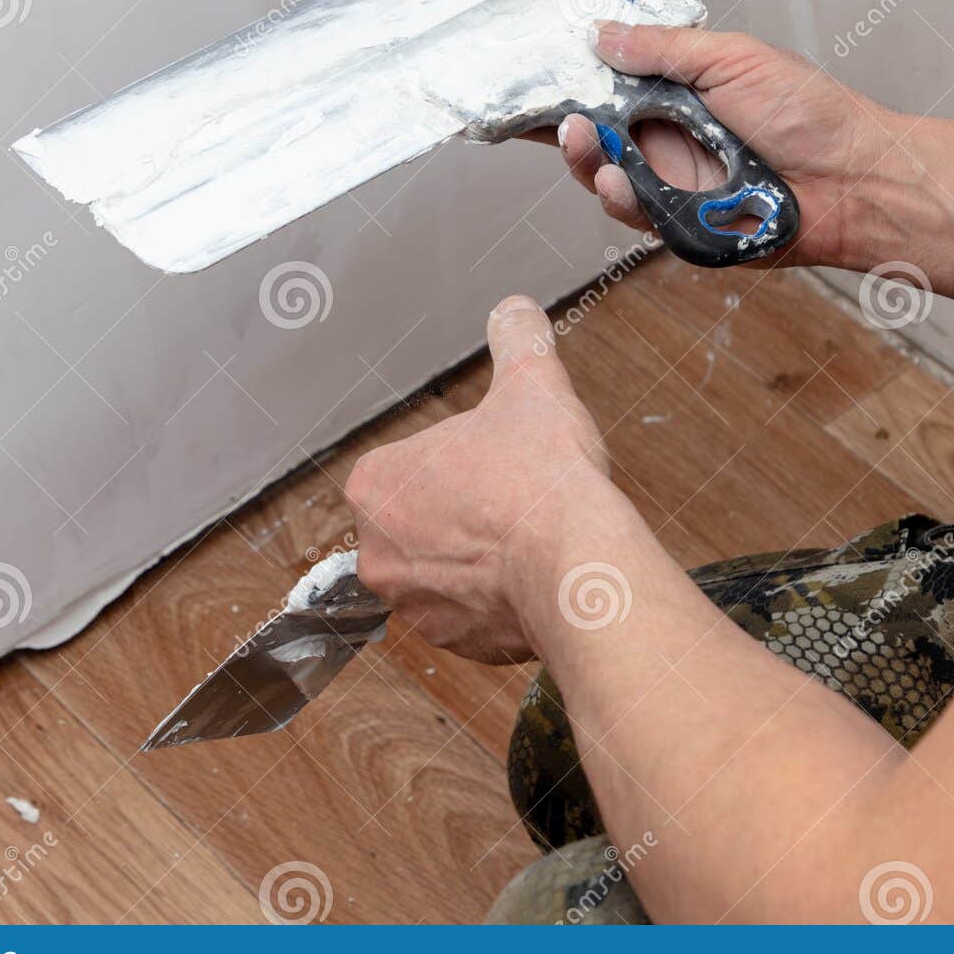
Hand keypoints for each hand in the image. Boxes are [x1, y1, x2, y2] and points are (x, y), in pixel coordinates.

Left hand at [345, 297, 613, 663]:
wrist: (576, 565)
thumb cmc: (542, 477)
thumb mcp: (531, 383)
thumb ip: (517, 338)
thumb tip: (514, 310)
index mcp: (377, 485)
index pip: (409, 466)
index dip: (457, 460)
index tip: (491, 462)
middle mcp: (377, 551)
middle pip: (422, 518)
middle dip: (463, 511)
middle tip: (511, 499)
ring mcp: (413, 603)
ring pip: (445, 568)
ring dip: (478, 556)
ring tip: (526, 536)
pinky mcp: (452, 643)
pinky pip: (471, 614)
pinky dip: (498, 598)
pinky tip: (532, 573)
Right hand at [559, 23, 892, 267]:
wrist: (855, 176)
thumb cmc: (810, 114)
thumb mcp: (732, 59)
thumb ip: (661, 49)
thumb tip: (601, 34)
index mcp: (675, 92)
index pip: (603, 86)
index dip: (563, 85)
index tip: (525, 80)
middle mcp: (666, 138)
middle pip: (590, 135)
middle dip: (560, 127)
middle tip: (548, 116)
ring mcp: (672, 183)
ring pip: (603, 176)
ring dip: (586, 160)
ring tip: (582, 140)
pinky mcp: (681, 224)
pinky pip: (634, 214)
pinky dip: (621, 197)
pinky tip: (619, 181)